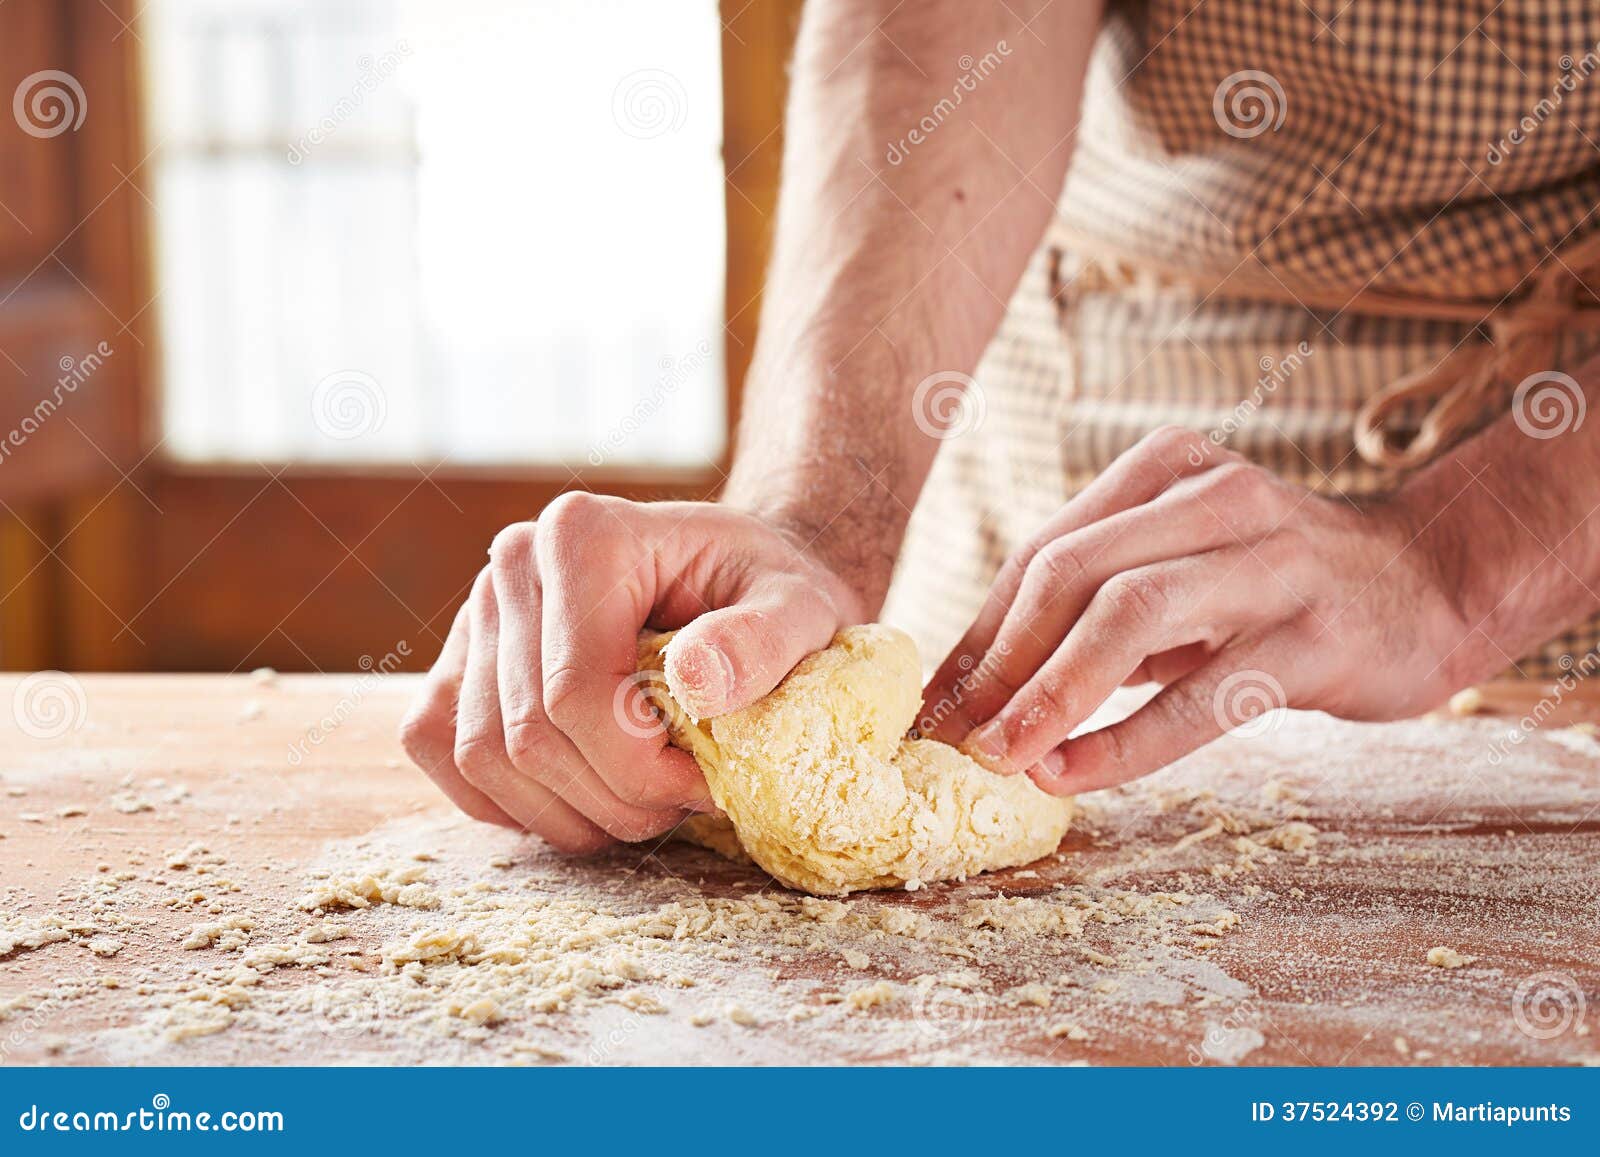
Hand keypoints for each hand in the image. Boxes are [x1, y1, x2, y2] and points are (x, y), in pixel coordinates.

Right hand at [400, 495, 865, 850]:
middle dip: (612, 799)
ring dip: (565, 812)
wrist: (737, 579)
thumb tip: (696, 679)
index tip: (706, 786)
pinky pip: (445, 752)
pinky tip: (583, 798)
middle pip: (527, 734)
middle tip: (682, 805)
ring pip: (482, 756)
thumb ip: (764, 640)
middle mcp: (513, 565)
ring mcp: (476, 614)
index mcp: (584, 535)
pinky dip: (511, 801)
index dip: (636, 768)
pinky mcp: (459, 662)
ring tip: (642, 805)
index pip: (573, 690)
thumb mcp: (802, 608)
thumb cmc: (768, 593)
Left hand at [920, 426, 1476, 795]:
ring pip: (1128, 618)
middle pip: (1070, 573)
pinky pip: (1202, 695)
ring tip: (999, 757)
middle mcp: (1216, 498)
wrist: (1432, 584)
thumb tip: (979, 685)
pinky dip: (1126, 740)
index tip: (932, 704)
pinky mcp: (1315, 634)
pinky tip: (1073, 774)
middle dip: (998, 663)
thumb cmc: (1275, 585)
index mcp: (1166, 469)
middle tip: (952, 738)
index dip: (979, 634)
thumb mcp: (1180, 567)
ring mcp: (1271, 561)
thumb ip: (1095, 605)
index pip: (1045, 551)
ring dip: (1049, 694)